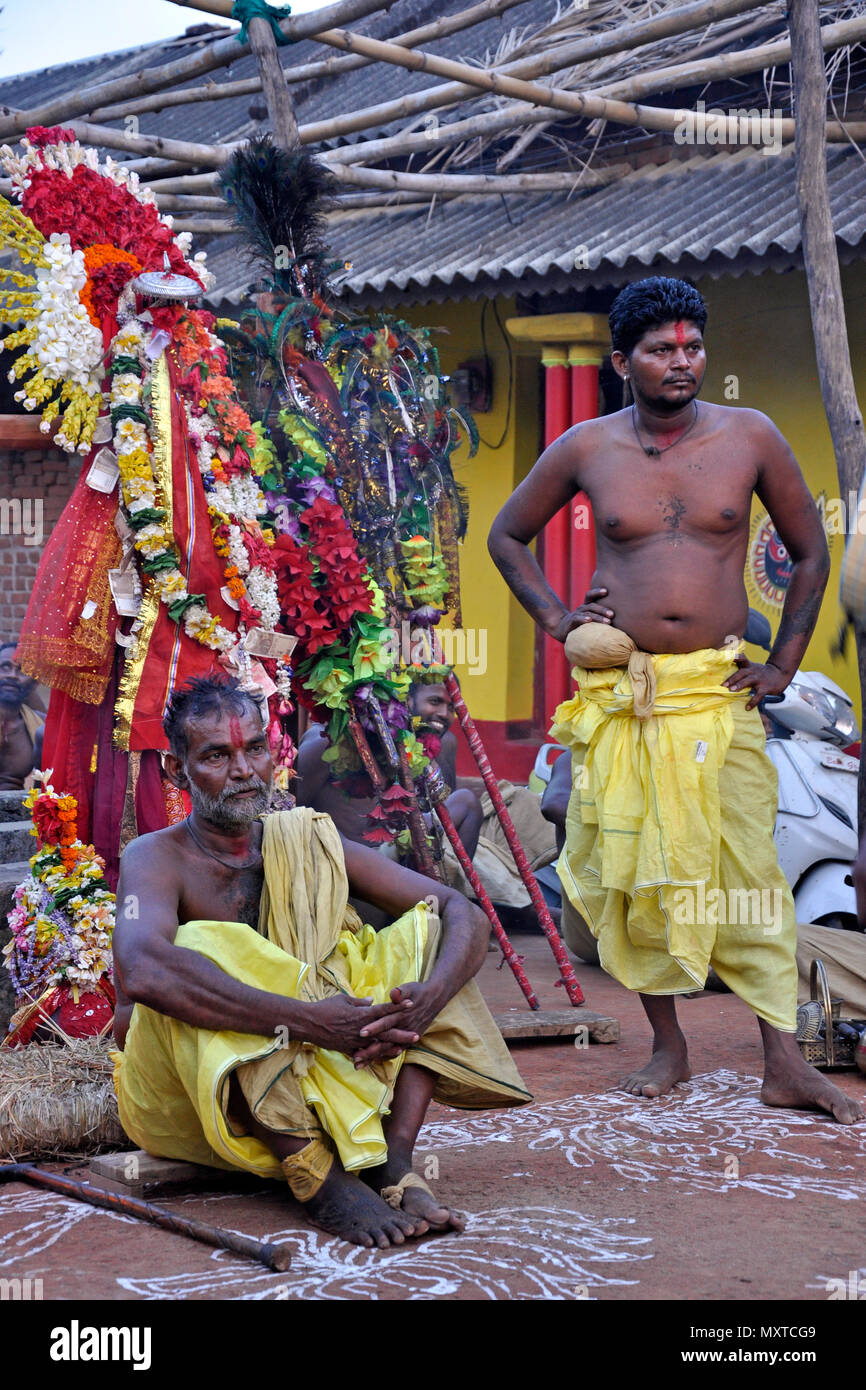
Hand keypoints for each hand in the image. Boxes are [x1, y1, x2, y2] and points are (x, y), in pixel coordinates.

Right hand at [303, 994, 417, 1056]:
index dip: (397, 1007)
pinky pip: (363, 1054)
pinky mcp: (348, 1049)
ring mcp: (355, 1041)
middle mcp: (361, 1029)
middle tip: (417, 1035)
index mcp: (361, 1014)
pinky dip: (373, 1057)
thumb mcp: (343, 999)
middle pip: (385, 1031)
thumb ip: (360, 1002)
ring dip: (391, 1047)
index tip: (411, 1004)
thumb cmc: (325, 1008)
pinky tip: (382, 1060)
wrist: (309, 1024)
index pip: (383, 1010)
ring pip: (376, 1045)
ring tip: (403, 1049)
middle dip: (402, 1033)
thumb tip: (372, 1001)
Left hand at [352, 983, 439, 1068]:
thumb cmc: (418, 992)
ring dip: (373, 1057)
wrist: (434, 999)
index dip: (374, 1027)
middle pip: (384, 1041)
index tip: (361, 1033)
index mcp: (401, 1014)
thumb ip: (400, 992)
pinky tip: (370, 1063)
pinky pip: (394, 1051)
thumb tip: (394, 993)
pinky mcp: (408, 1041)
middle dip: (370, 1050)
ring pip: (387, 1050)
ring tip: (358, 1065)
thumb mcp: (409, 988)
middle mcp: (403, 1028)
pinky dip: (382, 1057)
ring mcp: (406, 1036)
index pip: (386, 1022)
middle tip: (355, 1057)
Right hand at [551, 588, 613, 642]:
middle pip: (592, 605)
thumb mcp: (592, 617)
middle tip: (612, 614)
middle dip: (603, 609)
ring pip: (588, 613)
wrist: (563, 629)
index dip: (597, 592)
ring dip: (598, 617)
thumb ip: (602, 615)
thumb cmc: (583, 624)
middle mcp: (582, 608)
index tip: (606, 591)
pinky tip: (589, 620)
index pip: (591, 595)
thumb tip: (621, 618)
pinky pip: (577, 619)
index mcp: (587, 605)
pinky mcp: (571, 622)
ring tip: (607, 622)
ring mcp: (576, 614)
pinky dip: (583, 619)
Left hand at [723, 656, 789, 710]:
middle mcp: (753, 671)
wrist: (780, 673)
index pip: (742, 659)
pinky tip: (747, 708)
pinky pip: (758, 695)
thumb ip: (740, 668)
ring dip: (740, 685)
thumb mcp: (752, 667)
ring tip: (732, 690)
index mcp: (749, 666)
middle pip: (742, 672)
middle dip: (732, 678)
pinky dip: (753, 702)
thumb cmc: (761, 672)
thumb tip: (724, 675)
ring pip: (749, 681)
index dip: (735, 657)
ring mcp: (759, 679)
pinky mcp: (766, 688)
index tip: (728, 656)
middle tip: (723, 684)